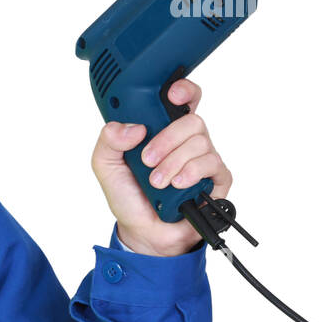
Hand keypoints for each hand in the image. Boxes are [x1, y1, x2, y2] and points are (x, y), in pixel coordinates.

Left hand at [90, 78, 231, 256]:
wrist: (142, 231)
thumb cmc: (128, 195)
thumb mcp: (106, 165)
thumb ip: (108, 141)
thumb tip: (131, 127)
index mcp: (161, 130)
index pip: (181, 100)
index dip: (183, 90)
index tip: (172, 94)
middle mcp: (185, 141)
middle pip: (192, 120)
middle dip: (167, 139)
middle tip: (147, 159)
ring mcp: (202, 158)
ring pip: (199, 142)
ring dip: (173, 163)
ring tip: (156, 182)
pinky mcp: (216, 179)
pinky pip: (212, 164)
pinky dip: (190, 173)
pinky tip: (177, 186)